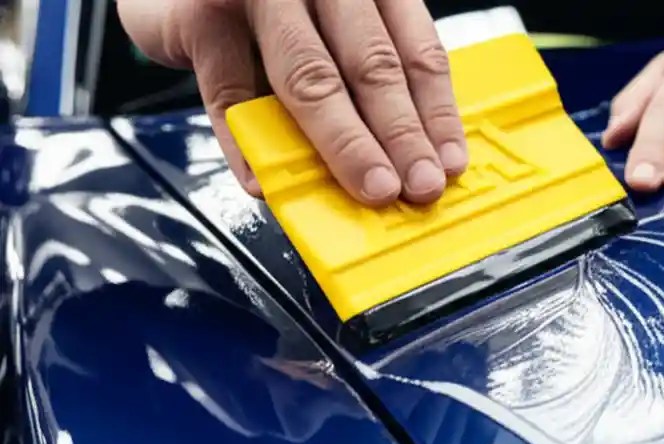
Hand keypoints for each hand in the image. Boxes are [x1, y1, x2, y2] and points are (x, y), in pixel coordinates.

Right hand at [118, 0, 467, 206]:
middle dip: (400, 136)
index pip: (416, 50)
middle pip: (372, 66)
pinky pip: (231, 95)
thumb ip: (360, 71)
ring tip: (369, 189)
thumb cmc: (266, 8)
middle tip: (417, 187)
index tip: (448, 165)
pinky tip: (268, 183)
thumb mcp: (328, 23)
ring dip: (345, 145)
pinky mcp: (200, 17)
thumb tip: (402, 156)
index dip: (436, 113)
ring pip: (311, 80)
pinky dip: (250, 147)